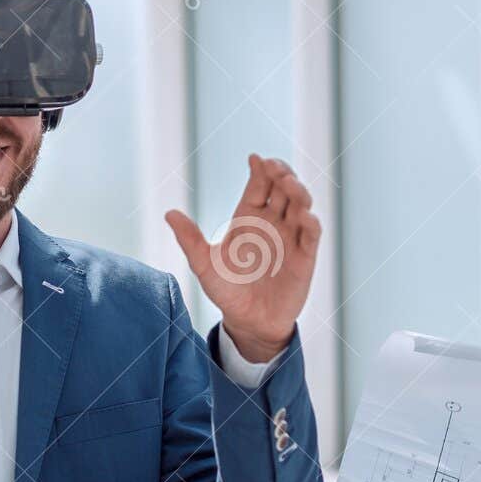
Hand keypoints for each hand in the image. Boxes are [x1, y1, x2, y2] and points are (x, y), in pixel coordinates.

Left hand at [166, 154, 321, 362]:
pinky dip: (310, 222)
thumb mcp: (204, 266)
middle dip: (282, 174)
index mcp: (248, 217)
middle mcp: (272, 222)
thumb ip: (190, 240)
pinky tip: (304, 215)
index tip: (255, 158)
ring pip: (300, 204)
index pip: (258, 184)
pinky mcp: (305, 257)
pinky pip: (312, 234)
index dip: (260, 169)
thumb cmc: (227, 292)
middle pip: (282, 188)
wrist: (248, 323)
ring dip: (298, 191)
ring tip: (289, 184)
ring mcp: (290, 237)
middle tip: (275, 168)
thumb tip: (169, 213)